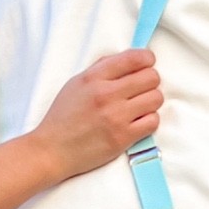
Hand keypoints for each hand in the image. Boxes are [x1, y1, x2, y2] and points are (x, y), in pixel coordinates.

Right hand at [34, 49, 161, 177]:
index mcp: (94, 77)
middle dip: (150, 82)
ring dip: (150, 102)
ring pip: (156, 98)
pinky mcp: (123, 137)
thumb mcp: (76, 84)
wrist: (53, 150)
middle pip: (152, 77)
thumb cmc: (64, 117)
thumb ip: (101, 70)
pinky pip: (153, 121)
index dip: (147, 59)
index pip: (134, 58)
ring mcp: (116, 116)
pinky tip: (137, 122)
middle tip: (141, 89)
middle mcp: (106, 94)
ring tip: (138, 107)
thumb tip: (129, 61)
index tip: (146, 65)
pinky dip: (149, 121)